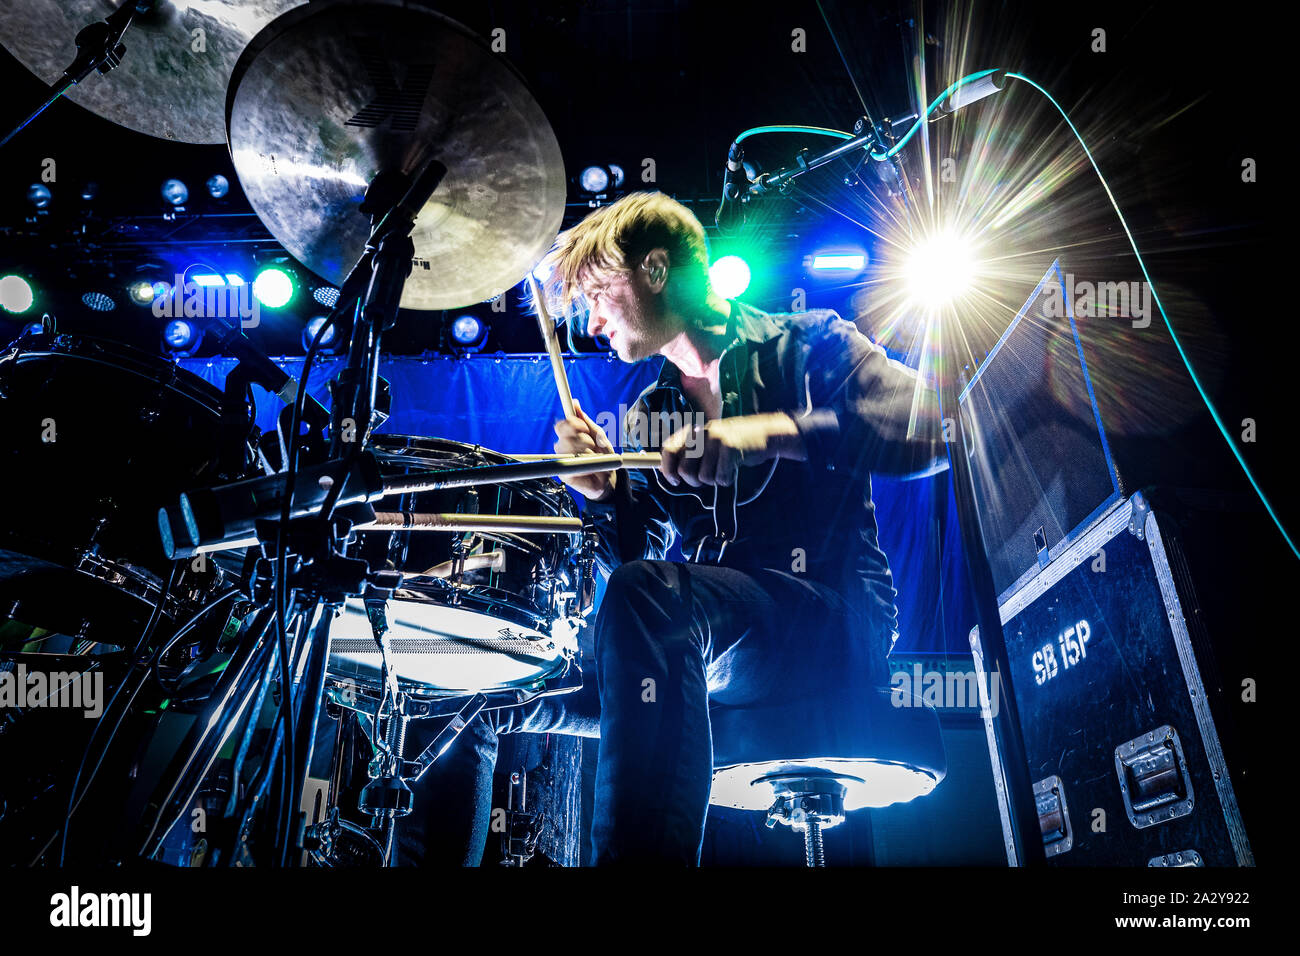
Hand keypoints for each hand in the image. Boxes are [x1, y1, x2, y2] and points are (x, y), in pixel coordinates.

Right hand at [553, 399, 617, 500]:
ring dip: (585, 452)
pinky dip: (585, 465)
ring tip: (594, 457)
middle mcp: (563, 448)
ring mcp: (562, 461)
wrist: (609, 479)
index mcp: (569, 437)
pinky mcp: (564, 475)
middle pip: (564, 437)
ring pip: (568, 450)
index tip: (584, 427)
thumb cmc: (603, 456)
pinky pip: (572, 466)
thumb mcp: (598, 436)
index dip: (571, 424)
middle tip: (593, 446)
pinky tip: (591, 468)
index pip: (561, 426)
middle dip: (582, 440)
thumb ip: (586, 421)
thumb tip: (575, 403)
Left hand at [659, 413, 804, 487]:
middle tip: (708, 478)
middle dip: (694, 481)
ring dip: (714, 480)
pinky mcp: (730, 449)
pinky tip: (734, 469)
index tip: (674, 481)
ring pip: (703, 477)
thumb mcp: (709, 443)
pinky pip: (720, 478)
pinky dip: (727, 480)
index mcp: (694, 431)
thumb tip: (666, 470)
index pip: (668, 449)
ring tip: (724, 469)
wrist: (766, 434)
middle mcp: (702, 433)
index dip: (667, 469)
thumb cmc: (734, 443)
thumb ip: (689, 454)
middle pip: (685, 470)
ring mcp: (716, 440)